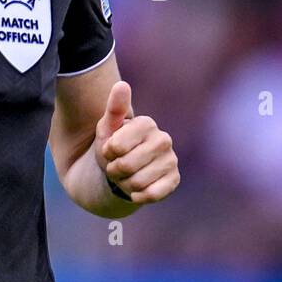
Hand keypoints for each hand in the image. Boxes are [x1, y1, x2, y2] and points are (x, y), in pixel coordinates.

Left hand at [93, 80, 178, 204]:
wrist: (122, 173)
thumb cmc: (113, 148)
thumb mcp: (106, 129)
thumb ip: (114, 109)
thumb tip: (122, 85)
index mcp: (146, 124)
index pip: (116, 146)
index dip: (108, 153)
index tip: (110, 150)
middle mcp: (163, 139)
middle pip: (126, 165)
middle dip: (114, 170)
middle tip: (116, 166)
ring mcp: (171, 160)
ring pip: (137, 182)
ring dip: (125, 184)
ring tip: (126, 176)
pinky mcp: (174, 180)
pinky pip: (152, 194)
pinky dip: (138, 196)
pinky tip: (136, 190)